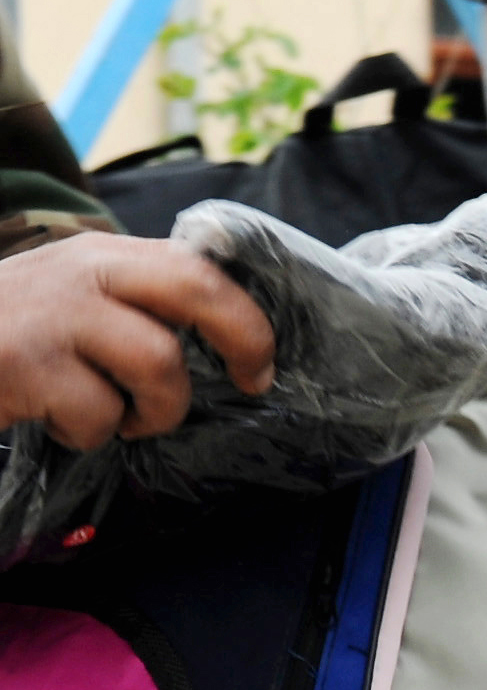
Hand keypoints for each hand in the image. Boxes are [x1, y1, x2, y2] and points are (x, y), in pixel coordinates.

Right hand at [0, 233, 274, 447]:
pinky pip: (98, 415)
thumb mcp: (71, 296)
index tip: (259, 368)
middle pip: (197, 291)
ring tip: (120, 418)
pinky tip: (59, 424)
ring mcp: (54, 315)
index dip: (247, 319)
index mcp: (104, 255)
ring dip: (154, 411)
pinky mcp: (24, 363)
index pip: (200, 268)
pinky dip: (90, 434)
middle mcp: (84, 272)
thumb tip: (220, 340)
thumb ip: (132, 303)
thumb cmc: (7, 329)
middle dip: (244, 339)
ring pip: (159, 366)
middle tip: (249, 382)